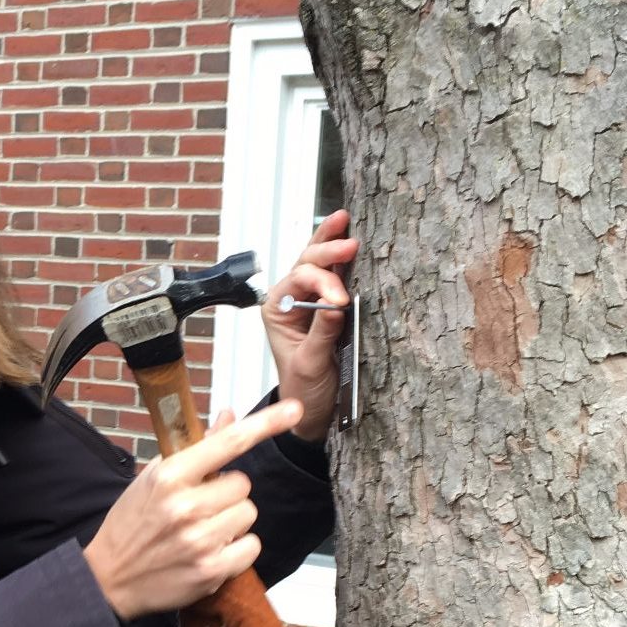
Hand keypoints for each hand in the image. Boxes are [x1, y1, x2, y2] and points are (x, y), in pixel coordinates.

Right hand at [83, 398, 302, 620]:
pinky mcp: (210, 570)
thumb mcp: (154, 478)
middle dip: (227, 494)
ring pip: (248, 514)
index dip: (266, 424)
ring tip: (203, 530)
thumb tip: (228, 417)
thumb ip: (196, 449)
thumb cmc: (132, 523)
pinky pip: (251, 546)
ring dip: (232, 520)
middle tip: (201, 506)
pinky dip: (238, 549)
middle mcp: (185, 506)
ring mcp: (199, 540)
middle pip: (243, 484)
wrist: (109, 577)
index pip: (228, 443)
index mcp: (169, 475)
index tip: (295, 410)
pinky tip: (212, 550)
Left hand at [261, 209, 357, 444]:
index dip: (322, 284)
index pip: (298, 282)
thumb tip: (336, 306)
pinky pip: (335, 273)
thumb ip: (321, 335)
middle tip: (350, 244)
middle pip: (306, 264)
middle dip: (327, 252)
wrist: (313, 407)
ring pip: (318, 261)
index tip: (341, 300)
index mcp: (276, 310)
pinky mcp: (329, 303)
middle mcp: (289, 299)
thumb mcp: (310, 364)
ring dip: (331, 241)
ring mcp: (310, 298)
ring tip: (343, 219)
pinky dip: (343, 256)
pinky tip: (347, 236)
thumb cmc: (304, 388)